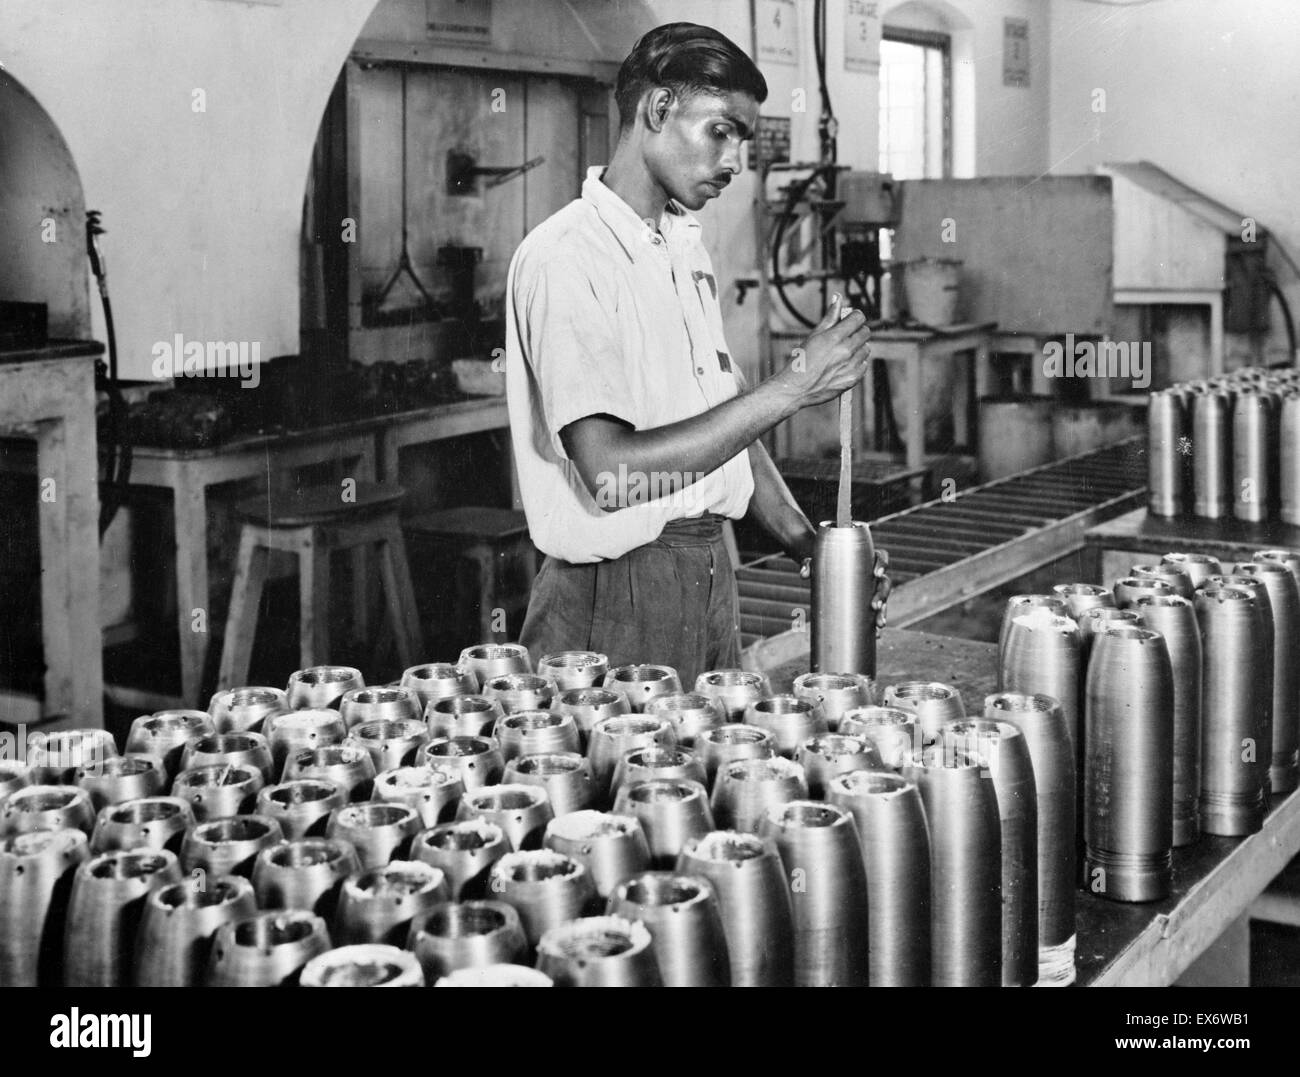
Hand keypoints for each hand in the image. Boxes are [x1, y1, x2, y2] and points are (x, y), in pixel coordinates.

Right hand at [778, 294, 871, 408]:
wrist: (795, 389)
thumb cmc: (801, 361)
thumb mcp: (813, 336)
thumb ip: (830, 317)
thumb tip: (838, 297)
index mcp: (835, 337)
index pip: (858, 318)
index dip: (854, 317)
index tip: (849, 320)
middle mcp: (845, 351)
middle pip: (865, 332)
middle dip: (857, 331)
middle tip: (845, 336)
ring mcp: (850, 366)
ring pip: (866, 349)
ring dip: (858, 348)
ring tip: (843, 353)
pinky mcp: (852, 379)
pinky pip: (864, 365)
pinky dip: (857, 363)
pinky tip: (844, 365)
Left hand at [798, 543, 889, 635]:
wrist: (823, 571)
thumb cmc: (823, 562)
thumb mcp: (815, 562)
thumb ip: (809, 565)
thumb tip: (804, 575)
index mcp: (865, 559)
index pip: (881, 557)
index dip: (882, 564)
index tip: (876, 574)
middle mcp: (872, 575)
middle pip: (885, 583)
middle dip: (882, 595)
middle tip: (874, 606)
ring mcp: (871, 589)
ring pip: (884, 600)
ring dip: (883, 612)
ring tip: (879, 624)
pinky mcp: (867, 603)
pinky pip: (876, 613)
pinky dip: (876, 624)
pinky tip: (877, 635)